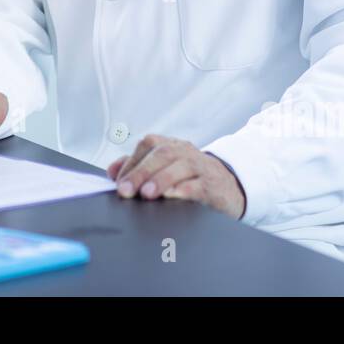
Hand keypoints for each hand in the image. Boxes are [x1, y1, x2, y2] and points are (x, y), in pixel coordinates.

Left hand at [107, 134, 246, 218]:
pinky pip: (199, 186)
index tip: (118, 183)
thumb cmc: (191, 177)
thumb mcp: (165, 168)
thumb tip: (112, 171)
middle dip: (141, 172)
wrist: (230, 187)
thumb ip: (138, 167)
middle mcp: (185, 152)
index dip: (132, 163)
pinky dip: (185, 191)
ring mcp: (201, 167)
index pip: (148, 145)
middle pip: (162, 154)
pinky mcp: (213, 187)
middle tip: (126, 191)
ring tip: (147, 194)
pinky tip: (173, 197)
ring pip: (181, 166)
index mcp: (171, 145)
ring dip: (161, 179)